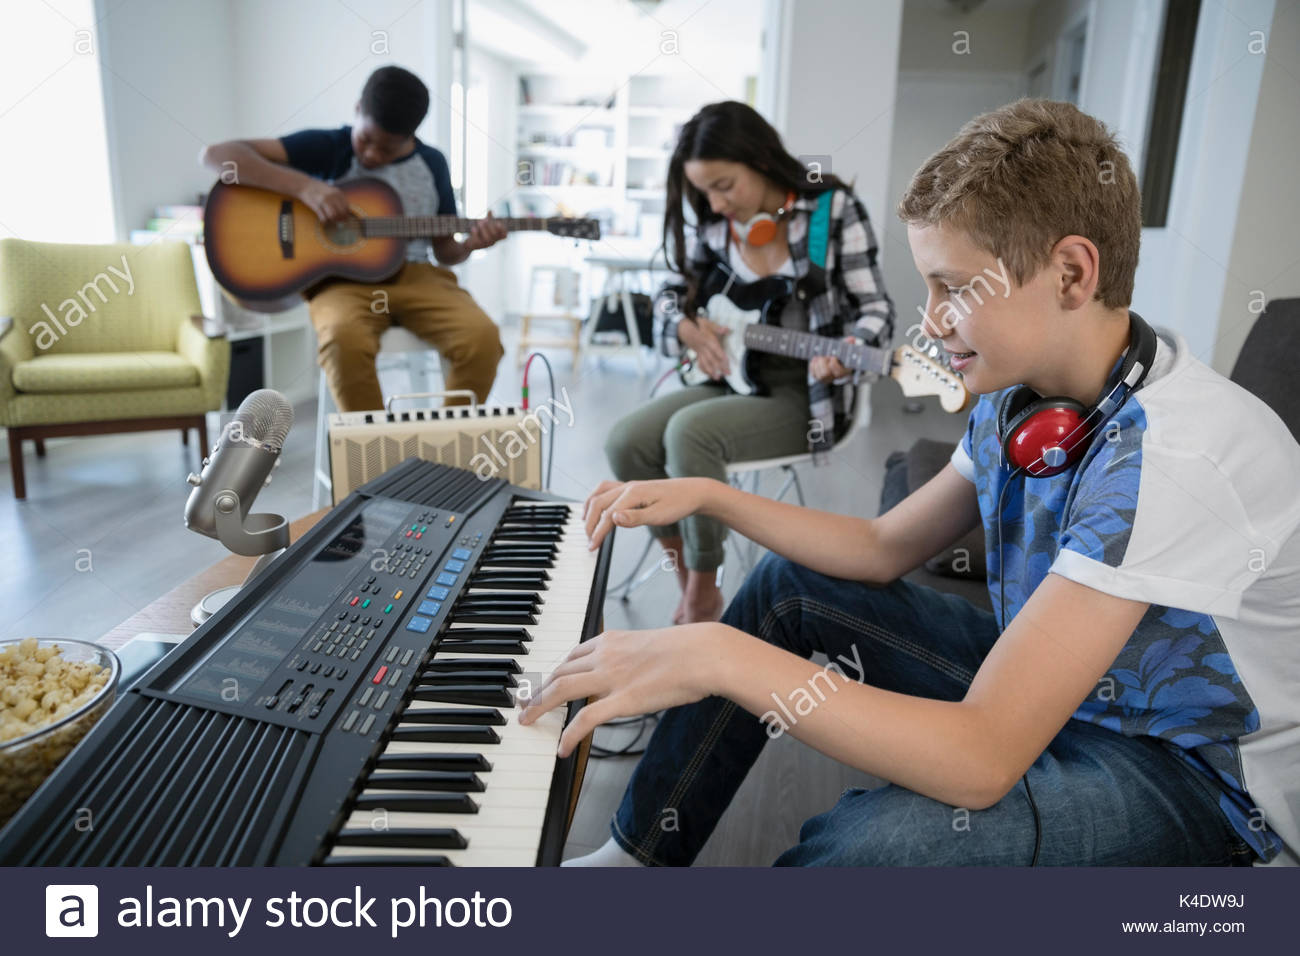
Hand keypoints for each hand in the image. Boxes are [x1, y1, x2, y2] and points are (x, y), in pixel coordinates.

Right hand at [299, 180, 349, 222]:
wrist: (303, 185)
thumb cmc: (318, 189)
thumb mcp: (331, 190)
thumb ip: (338, 198)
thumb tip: (346, 212)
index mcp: (337, 192)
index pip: (346, 207)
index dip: (346, 215)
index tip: (344, 218)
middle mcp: (332, 196)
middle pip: (341, 213)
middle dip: (340, 219)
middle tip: (337, 221)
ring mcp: (323, 201)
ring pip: (333, 216)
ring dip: (332, 220)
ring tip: (330, 220)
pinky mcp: (316, 205)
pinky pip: (323, 218)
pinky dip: (324, 221)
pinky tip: (324, 220)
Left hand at [464, 212, 507, 250]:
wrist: (470, 245)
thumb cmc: (479, 234)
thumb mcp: (485, 226)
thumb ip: (489, 219)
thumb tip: (490, 210)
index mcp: (495, 238)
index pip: (504, 236)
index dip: (503, 229)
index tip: (498, 222)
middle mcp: (492, 242)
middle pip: (495, 235)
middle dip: (490, 225)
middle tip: (485, 220)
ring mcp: (484, 245)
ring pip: (487, 238)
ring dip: (483, 228)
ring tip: (479, 222)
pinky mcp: (476, 245)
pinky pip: (477, 239)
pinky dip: (475, 232)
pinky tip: (473, 228)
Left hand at [518, 623, 734, 756]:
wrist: (705, 653)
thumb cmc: (689, 650)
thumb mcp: (653, 645)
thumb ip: (635, 657)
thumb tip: (635, 671)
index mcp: (612, 640)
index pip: (572, 655)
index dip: (555, 671)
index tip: (546, 682)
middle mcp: (605, 655)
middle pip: (559, 671)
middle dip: (537, 689)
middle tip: (523, 703)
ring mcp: (611, 677)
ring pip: (561, 690)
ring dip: (539, 706)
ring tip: (527, 721)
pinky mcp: (623, 700)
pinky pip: (586, 719)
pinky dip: (569, 734)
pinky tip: (562, 748)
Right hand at [583, 477, 710, 551]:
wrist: (692, 492)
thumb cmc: (679, 504)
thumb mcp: (659, 516)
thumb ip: (635, 518)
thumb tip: (613, 517)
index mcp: (632, 494)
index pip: (607, 516)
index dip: (598, 533)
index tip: (592, 548)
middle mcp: (627, 487)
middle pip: (598, 503)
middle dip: (589, 523)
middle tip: (588, 541)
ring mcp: (628, 485)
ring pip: (599, 493)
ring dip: (589, 508)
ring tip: (585, 524)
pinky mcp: (632, 487)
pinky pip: (607, 489)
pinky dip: (597, 498)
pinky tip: (598, 508)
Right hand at [677, 316, 731, 379]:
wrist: (683, 328)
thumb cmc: (697, 325)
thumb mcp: (707, 323)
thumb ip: (717, 328)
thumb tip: (726, 329)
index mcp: (706, 339)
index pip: (715, 349)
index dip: (721, 355)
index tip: (727, 362)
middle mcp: (702, 348)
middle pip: (711, 358)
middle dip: (719, 367)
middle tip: (727, 373)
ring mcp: (699, 352)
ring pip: (705, 363)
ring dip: (711, 371)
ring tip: (717, 378)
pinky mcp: (697, 354)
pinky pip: (700, 363)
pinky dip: (704, 370)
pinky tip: (709, 375)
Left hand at [809, 336, 857, 382]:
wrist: (832, 357)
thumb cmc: (840, 353)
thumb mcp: (844, 348)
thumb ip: (848, 344)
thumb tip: (852, 339)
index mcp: (844, 371)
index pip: (838, 372)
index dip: (834, 364)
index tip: (833, 356)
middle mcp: (835, 377)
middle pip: (825, 374)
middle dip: (823, 363)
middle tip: (824, 356)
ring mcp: (826, 378)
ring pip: (819, 375)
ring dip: (817, 364)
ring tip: (819, 356)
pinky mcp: (818, 377)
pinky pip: (813, 374)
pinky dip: (813, 366)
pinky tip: (815, 359)